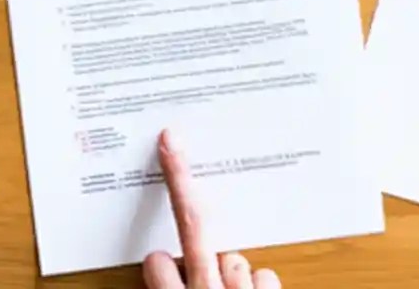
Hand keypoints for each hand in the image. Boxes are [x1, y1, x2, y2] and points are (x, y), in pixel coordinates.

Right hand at [144, 130, 281, 288]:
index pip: (157, 263)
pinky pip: (266, 274)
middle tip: (172, 145)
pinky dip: (261, 283)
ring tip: (229, 288)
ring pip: (234, 257)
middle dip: (181, 183)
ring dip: (230, 267)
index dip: (158, 258)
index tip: (152, 236)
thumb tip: (168, 268)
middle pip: (193, 225)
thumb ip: (170, 287)